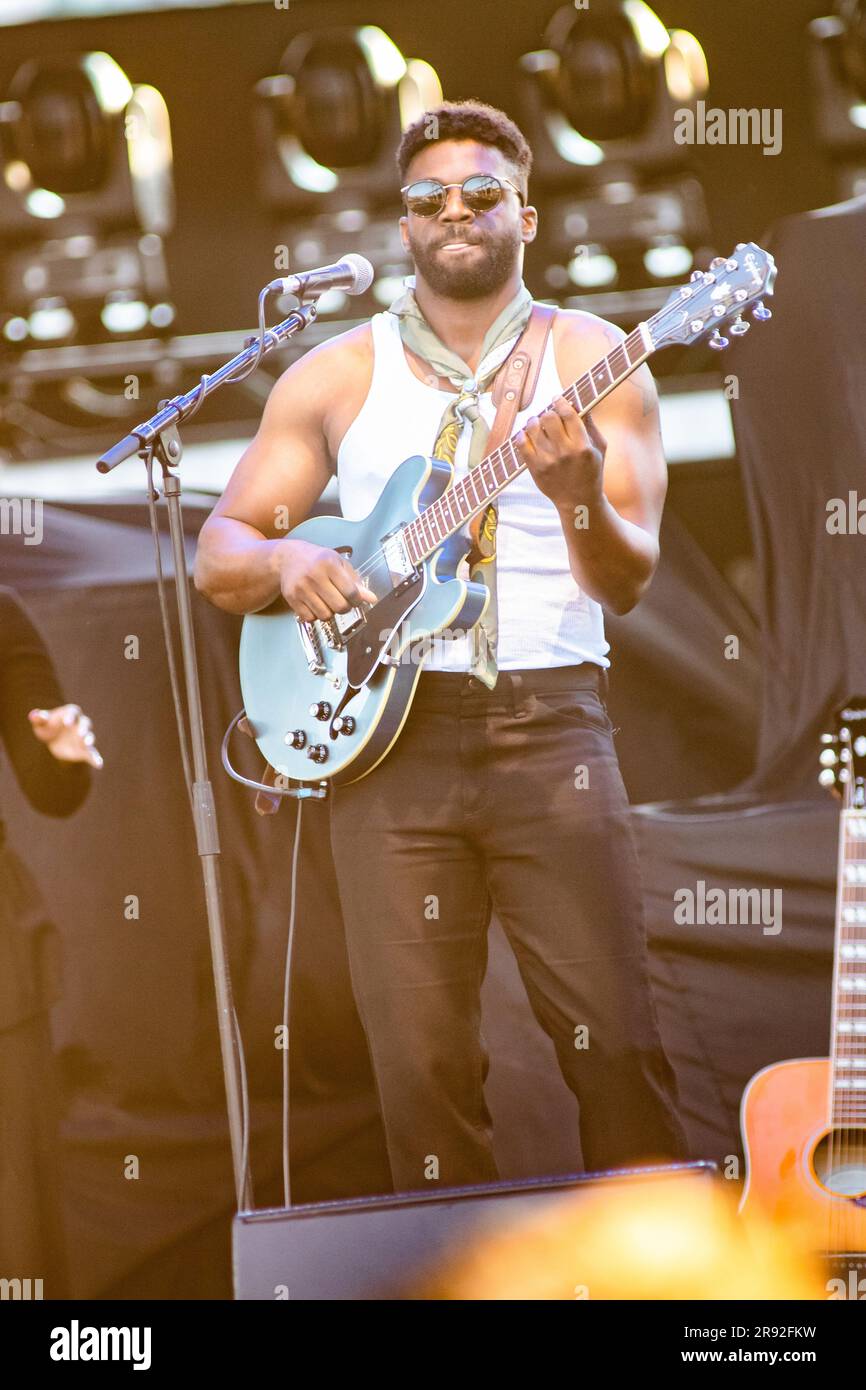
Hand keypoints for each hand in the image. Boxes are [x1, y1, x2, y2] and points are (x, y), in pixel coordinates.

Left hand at [28, 704, 102, 768]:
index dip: (70, 717)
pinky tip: (99, 764)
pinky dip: (96, 759)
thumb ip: (38, 718)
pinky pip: (92, 754)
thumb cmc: (48, 727)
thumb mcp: (41, 723)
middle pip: (85, 724)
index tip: (66, 722)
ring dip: (88, 740)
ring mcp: (83, 737)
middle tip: (80, 734)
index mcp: (70, 714)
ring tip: (86, 744)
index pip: (72, 713)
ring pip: (89, 737)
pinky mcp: (84, 750)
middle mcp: (80, 724)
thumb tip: (33, 715)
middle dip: (83, 729)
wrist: (54, 740)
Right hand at [277, 538, 377, 622]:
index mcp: (328, 564)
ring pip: (325, 615)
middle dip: (345, 607)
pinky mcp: (292, 599)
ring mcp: (301, 588)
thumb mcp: (338, 563)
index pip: (351, 591)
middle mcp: (314, 576)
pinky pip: (310, 618)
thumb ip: (355, 581)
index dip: (358, 600)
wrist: (288, 558)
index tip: (356, 599)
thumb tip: (371, 598)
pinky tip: (316, 604)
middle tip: (342, 601)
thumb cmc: (317, 560)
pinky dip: (316, 615)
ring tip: (328, 601)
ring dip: (330, 612)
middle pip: (339, 607)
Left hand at [514, 396, 605, 511]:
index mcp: (582, 446)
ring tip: (537, 424)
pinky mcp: (535, 469)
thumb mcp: (600, 448)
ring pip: (533, 428)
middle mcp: (564, 453)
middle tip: (549, 416)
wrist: (579, 501)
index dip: (561, 402)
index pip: (568, 414)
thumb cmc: (592, 472)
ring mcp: (547, 461)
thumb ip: (590, 425)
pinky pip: (521, 444)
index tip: (557, 399)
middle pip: (548, 417)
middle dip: (548, 412)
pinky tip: (525, 434)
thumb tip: (580, 402)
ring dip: (534, 422)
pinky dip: (521, 435)